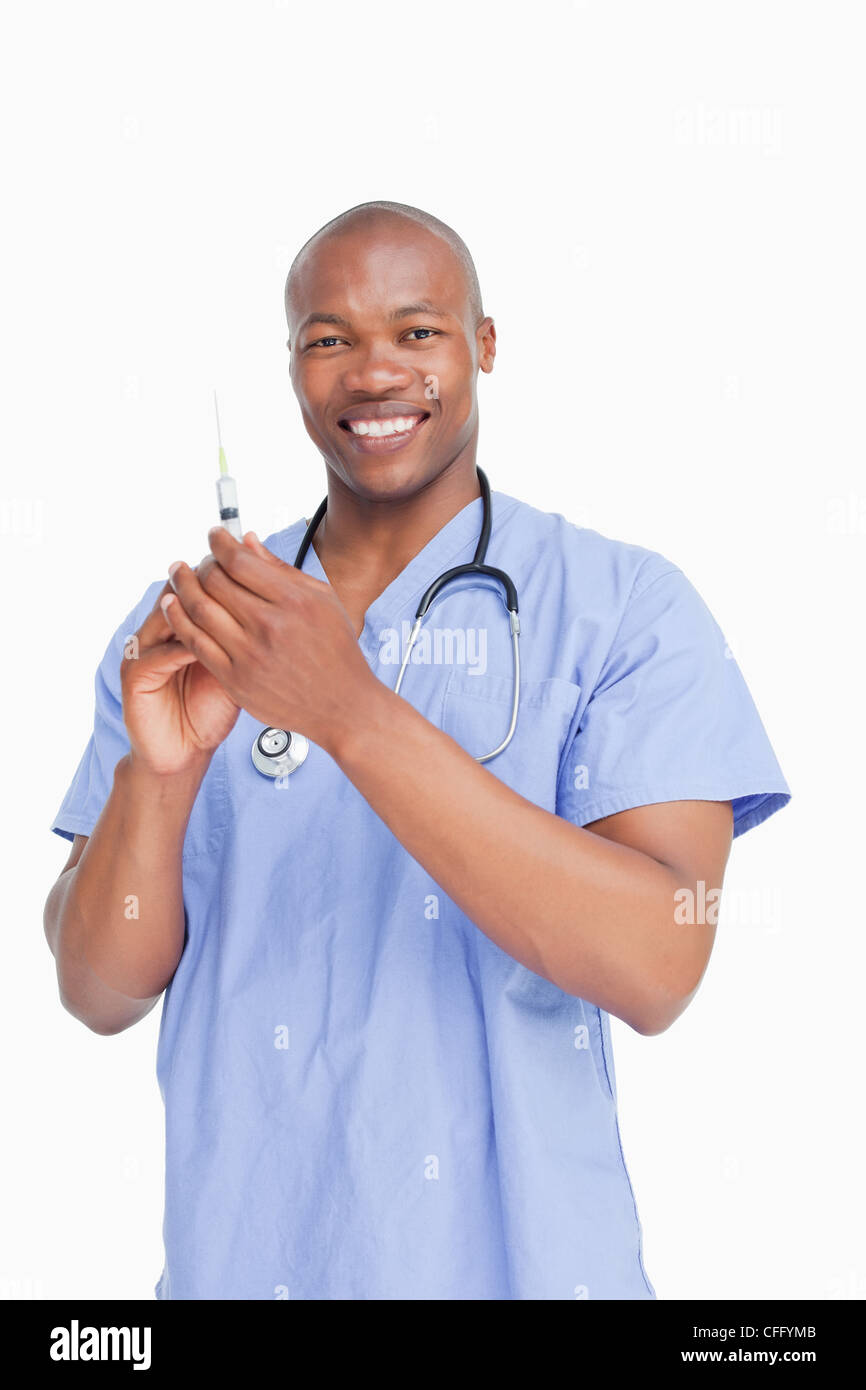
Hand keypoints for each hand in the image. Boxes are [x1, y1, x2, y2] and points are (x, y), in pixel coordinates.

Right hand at [120, 564, 240, 777]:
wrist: (183, 752)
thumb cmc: (211, 710)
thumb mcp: (237, 666)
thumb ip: (246, 635)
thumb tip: (279, 605)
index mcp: (179, 624)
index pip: (198, 585)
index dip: (222, 575)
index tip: (252, 568)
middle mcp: (157, 631)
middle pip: (178, 592)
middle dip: (207, 585)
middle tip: (234, 581)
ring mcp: (142, 651)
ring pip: (165, 617)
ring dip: (193, 610)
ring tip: (223, 607)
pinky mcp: (134, 677)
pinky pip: (158, 655)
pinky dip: (182, 648)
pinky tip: (208, 645)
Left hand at [160, 527, 377, 754]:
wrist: (343, 707)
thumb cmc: (336, 651)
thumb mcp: (323, 600)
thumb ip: (281, 570)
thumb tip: (247, 540)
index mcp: (295, 601)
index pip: (239, 561)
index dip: (219, 542)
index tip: (214, 535)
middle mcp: (271, 626)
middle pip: (215, 581)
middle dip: (201, 563)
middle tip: (200, 560)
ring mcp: (250, 655)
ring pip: (199, 609)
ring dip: (182, 586)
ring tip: (177, 574)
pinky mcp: (236, 680)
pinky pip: (196, 643)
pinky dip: (178, 620)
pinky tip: (172, 605)